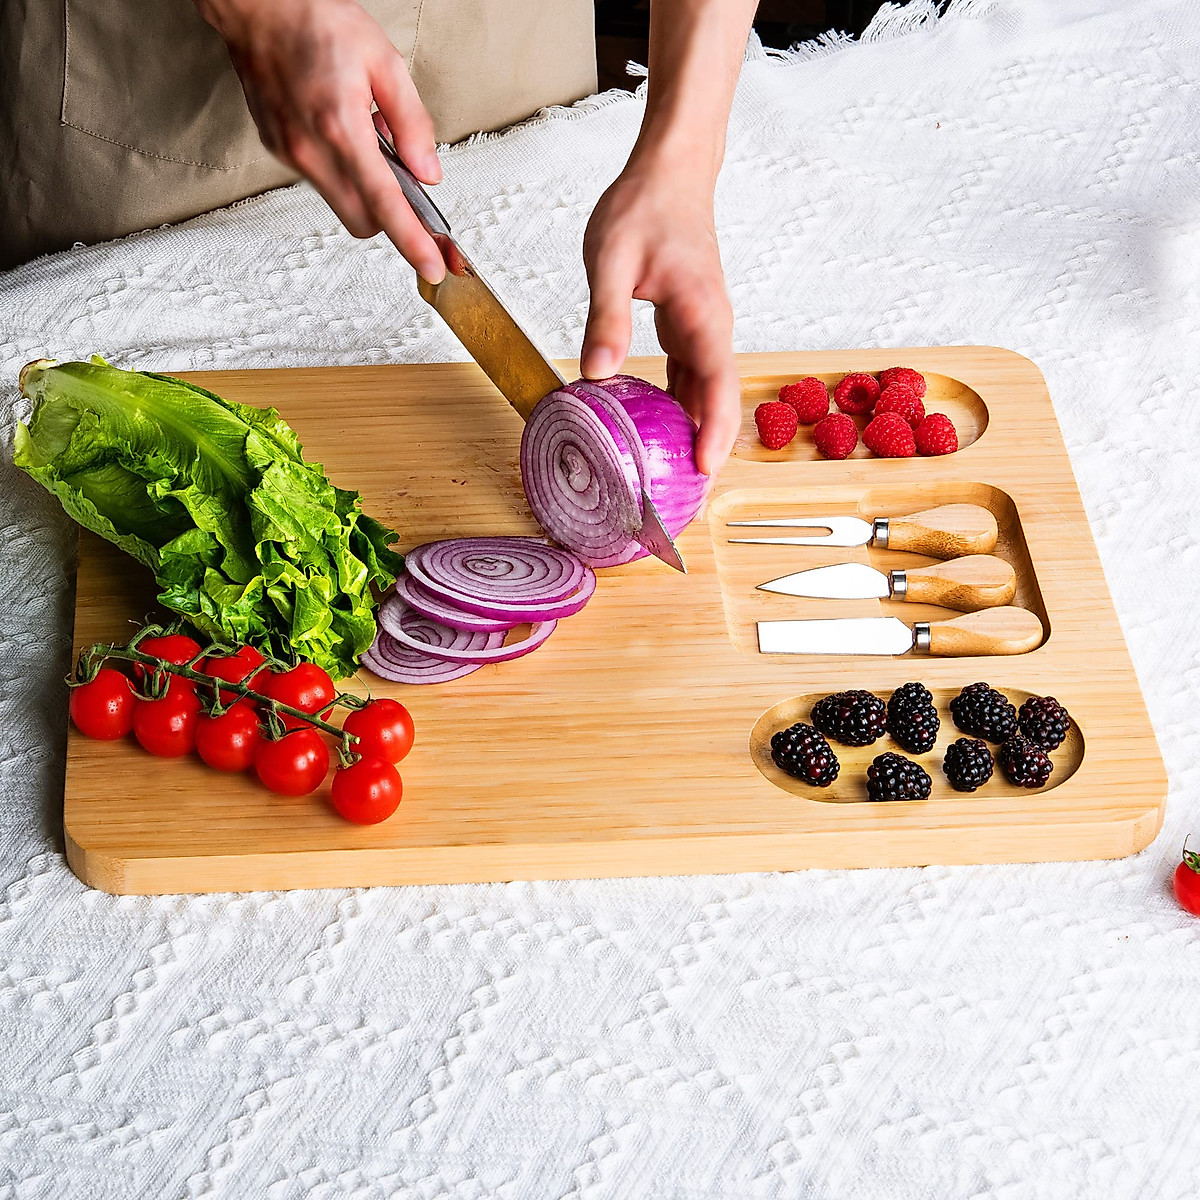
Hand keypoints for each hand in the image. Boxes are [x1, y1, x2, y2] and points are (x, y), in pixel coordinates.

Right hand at [195, 0, 445, 281]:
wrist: (257, 5)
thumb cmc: (315, 20)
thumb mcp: (384, 61)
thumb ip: (412, 123)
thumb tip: (429, 172)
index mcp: (341, 126)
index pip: (384, 204)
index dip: (412, 242)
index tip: (431, 266)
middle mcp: (309, 149)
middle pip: (363, 222)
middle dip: (389, 217)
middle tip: (410, 195)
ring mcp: (289, 153)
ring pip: (342, 204)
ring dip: (364, 190)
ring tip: (369, 141)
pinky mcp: (278, 150)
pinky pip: (321, 181)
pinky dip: (342, 171)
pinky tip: (344, 133)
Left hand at [580, 163, 739, 476]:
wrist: (671, 175)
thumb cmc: (645, 207)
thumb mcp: (611, 258)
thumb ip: (605, 318)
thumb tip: (596, 374)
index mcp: (703, 316)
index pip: (718, 385)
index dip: (714, 432)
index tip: (704, 470)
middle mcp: (713, 331)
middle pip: (719, 405)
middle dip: (707, 454)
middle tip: (684, 503)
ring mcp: (705, 334)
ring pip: (707, 399)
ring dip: (695, 439)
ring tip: (673, 485)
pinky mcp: (690, 333)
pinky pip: (691, 384)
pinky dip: (681, 415)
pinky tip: (661, 439)